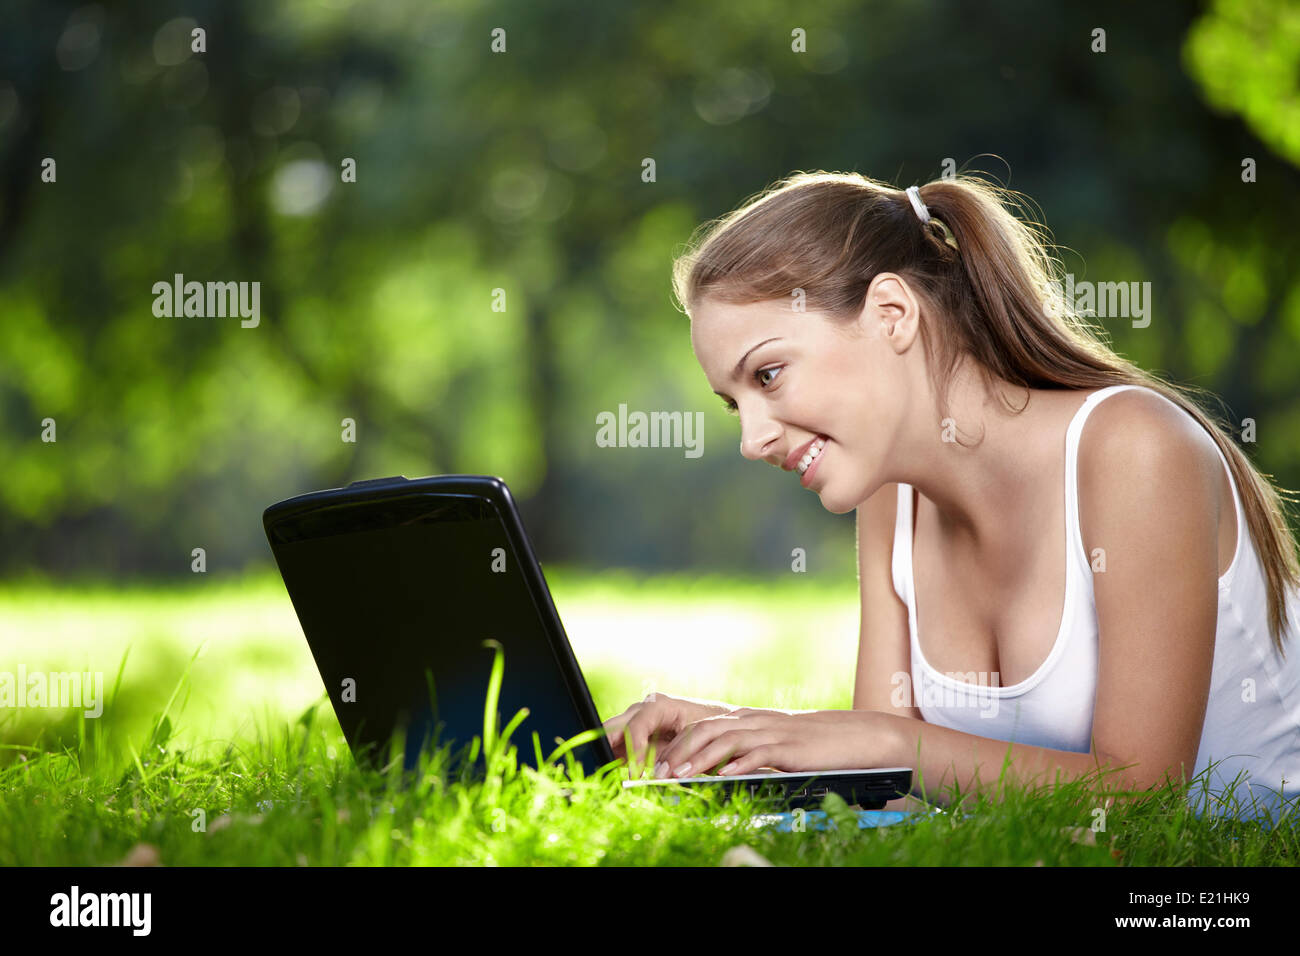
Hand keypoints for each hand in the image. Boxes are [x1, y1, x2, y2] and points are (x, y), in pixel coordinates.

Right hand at [601, 692, 736, 775]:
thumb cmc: (708, 729)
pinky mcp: (633, 735)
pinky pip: (617, 745)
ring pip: (611, 735)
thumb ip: (676, 756)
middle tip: (604, 771)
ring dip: (608, 755)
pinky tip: (611, 775)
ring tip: (605, 777)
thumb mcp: (696, 742)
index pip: (638, 725)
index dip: (634, 749)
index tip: (636, 774)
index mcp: (660, 706)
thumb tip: (661, 775)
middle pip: (615, 726)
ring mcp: (636, 720)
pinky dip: (614, 759)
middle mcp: (643, 709)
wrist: (715, 722)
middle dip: (607, 747)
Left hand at [650, 708, 889, 777]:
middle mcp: (755, 721)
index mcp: (748, 719)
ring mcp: (771, 732)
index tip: (661, 765)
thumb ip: (747, 749)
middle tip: (663, 773)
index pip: (704, 727)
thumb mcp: (773, 742)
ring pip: (727, 740)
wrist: (852, 736)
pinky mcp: (788, 747)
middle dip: (681, 752)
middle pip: (707, 730)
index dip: (679, 745)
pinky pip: (758, 754)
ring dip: (702, 759)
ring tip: (684, 775)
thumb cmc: (810, 744)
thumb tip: (719, 769)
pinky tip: (724, 777)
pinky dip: (739, 765)